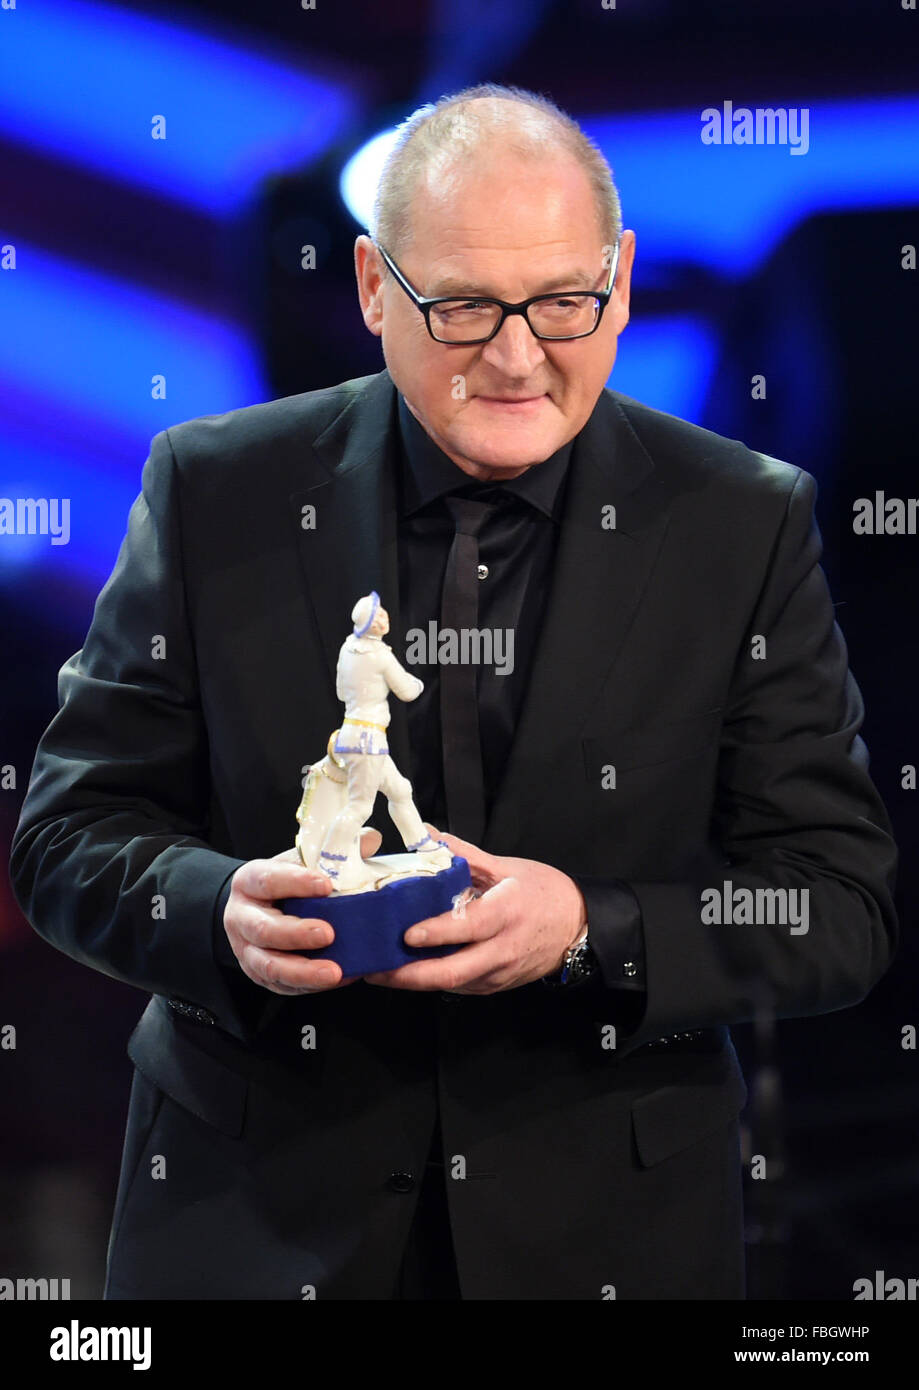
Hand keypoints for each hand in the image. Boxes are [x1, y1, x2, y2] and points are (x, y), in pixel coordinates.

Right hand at [222, 829, 381, 994]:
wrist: (253, 908)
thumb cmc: (281, 883)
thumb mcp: (297, 861)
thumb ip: (332, 851)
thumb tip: (370, 838)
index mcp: (250, 882)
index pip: (268, 880)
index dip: (295, 883)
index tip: (326, 884)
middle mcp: (242, 918)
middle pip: (264, 930)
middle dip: (296, 934)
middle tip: (328, 934)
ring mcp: (247, 950)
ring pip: (269, 965)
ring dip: (303, 971)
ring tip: (334, 972)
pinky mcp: (259, 975)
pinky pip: (282, 986)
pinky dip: (309, 986)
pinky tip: (338, 979)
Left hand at [363, 825, 586, 994]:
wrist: (579, 928)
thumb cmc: (545, 895)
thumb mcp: (508, 868)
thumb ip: (466, 855)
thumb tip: (431, 836)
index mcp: (506, 914)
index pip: (469, 928)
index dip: (437, 934)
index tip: (407, 934)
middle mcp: (502, 949)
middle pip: (452, 972)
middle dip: (409, 975)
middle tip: (375, 968)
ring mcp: (498, 973)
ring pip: (451, 983)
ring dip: (415, 981)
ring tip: (380, 971)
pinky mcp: (494, 985)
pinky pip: (458, 985)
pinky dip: (432, 981)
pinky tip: (408, 972)